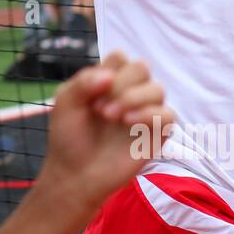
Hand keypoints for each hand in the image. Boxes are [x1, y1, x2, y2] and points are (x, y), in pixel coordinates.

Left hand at [36, 51, 173, 209]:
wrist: (75, 175)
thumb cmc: (68, 139)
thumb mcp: (65, 105)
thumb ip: (82, 83)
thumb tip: (110, 75)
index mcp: (109, 83)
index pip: (121, 58)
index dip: (109, 69)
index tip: (92, 93)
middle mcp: (130, 94)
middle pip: (142, 68)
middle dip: (122, 84)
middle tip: (100, 109)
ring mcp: (145, 114)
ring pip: (158, 89)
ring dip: (133, 98)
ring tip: (111, 117)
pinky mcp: (156, 135)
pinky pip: (168, 115)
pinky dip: (149, 114)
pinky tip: (128, 123)